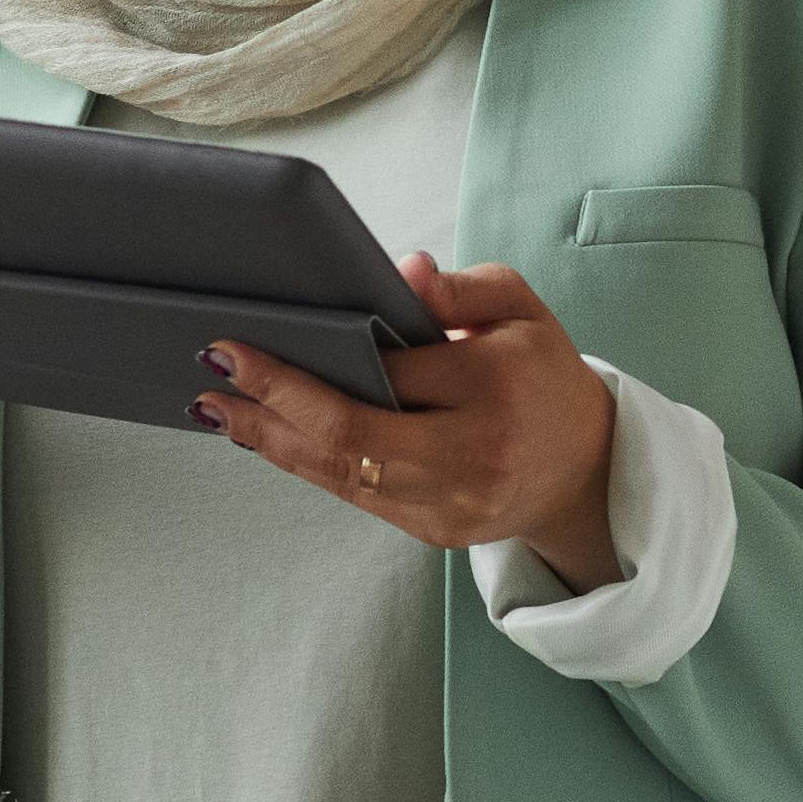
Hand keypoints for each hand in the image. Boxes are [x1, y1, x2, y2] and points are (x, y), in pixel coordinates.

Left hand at [195, 256, 616, 584]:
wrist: (586, 469)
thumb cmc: (542, 375)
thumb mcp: (520, 310)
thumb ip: (462, 288)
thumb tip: (403, 270)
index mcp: (496, 386)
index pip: (392, 371)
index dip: (313, 361)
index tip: (249, 338)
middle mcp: (474, 454)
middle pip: (353, 436)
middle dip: (273, 404)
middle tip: (217, 370)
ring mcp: (453, 504)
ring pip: (343, 474)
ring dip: (272, 441)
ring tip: (220, 407)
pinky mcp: (435, 532)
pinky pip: (356, 496)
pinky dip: (305, 464)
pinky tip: (267, 437)